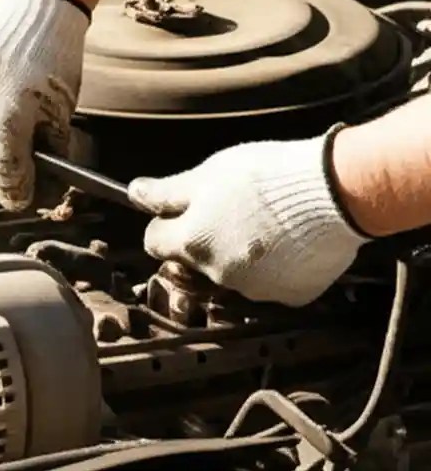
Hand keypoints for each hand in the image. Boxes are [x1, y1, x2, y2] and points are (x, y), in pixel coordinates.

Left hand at [128, 130, 368, 306]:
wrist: (336, 193)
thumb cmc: (268, 177)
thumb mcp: (208, 174)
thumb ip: (168, 192)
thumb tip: (135, 193)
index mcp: (192, 243)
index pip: (155, 242)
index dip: (164, 223)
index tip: (179, 210)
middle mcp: (218, 274)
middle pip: (194, 260)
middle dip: (203, 239)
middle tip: (230, 210)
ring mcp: (255, 290)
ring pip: (232, 274)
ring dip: (239, 254)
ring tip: (264, 223)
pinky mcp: (291, 296)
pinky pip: (272, 285)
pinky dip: (275, 267)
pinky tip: (288, 242)